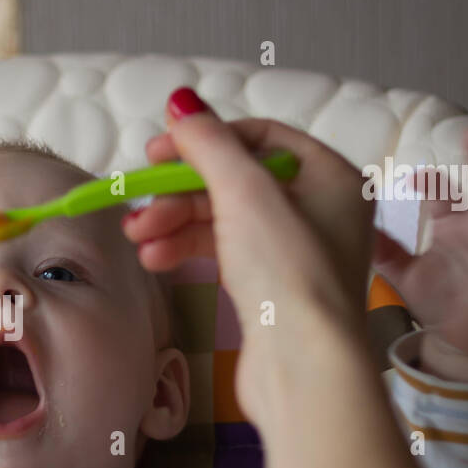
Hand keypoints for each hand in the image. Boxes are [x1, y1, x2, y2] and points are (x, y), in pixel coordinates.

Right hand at [122, 89, 375, 422]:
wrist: (305, 367)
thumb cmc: (288, 274)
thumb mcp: (243, 192)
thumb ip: (208, 142)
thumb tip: (181, 101)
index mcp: (330, 176)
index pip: (258, 137)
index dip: (204, 139)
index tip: (156, 153)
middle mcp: (321, 210)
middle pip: (235, 180)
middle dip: (179, 193)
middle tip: (137, 207)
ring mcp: (298, 253)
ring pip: (225, 219)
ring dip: (175, 224)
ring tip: (137, 241)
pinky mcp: (275, 290)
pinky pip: (226, 253)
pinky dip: (189, 251)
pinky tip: (156, 260)